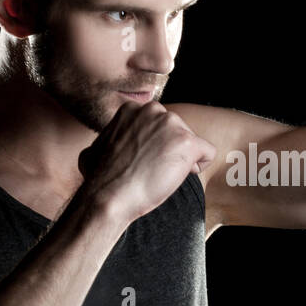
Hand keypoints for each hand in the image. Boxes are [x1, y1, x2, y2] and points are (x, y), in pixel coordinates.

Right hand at [77, 100, 217, 223]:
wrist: (109, 196)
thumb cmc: (98, 178)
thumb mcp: (97, 147)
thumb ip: (112, 138)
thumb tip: (106, 143)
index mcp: (133, 109)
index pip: (159, 124)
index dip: (155, 146)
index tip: (145, 160)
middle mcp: (153, 110)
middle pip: (177, 130)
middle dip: (171, 151)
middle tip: (154, 170)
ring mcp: (171, 124)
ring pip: (192, 142)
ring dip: (183, 160)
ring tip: (163, 175)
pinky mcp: (187, 142)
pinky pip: (208, 153)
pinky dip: (200, 166)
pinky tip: (181, 176)